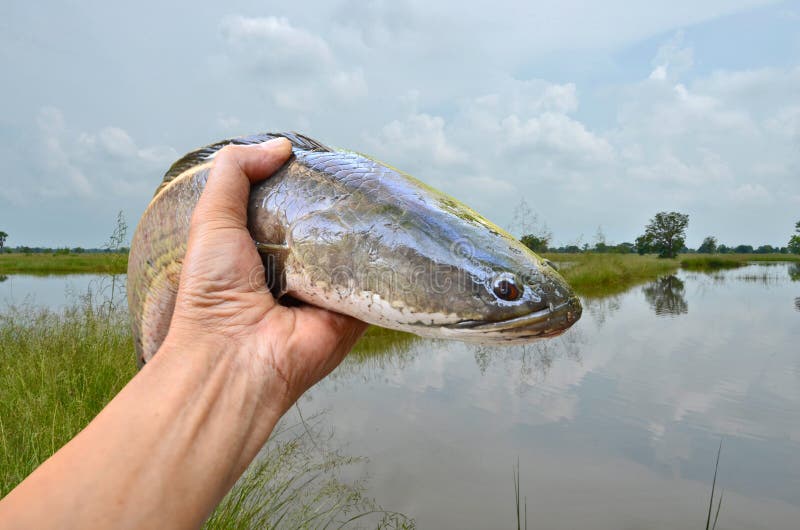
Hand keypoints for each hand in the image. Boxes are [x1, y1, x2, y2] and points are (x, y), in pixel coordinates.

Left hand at [165, 137, 366, 413]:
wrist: (234, 358)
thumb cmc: (213, 291)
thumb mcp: (211, 220)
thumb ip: (235, 173)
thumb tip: (282, 146)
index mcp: (263, 248)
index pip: (293, 208)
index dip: (306, 184)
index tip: (326, 161)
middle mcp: (298, 269)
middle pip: (328, 226)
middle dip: (342, 205)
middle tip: (363, 176)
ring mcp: (328, 290)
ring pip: (355, 250)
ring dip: (367, 229)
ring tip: (389, 196)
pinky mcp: (354, 310)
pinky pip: (375, 279)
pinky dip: (385, 261)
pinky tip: (400, 232)